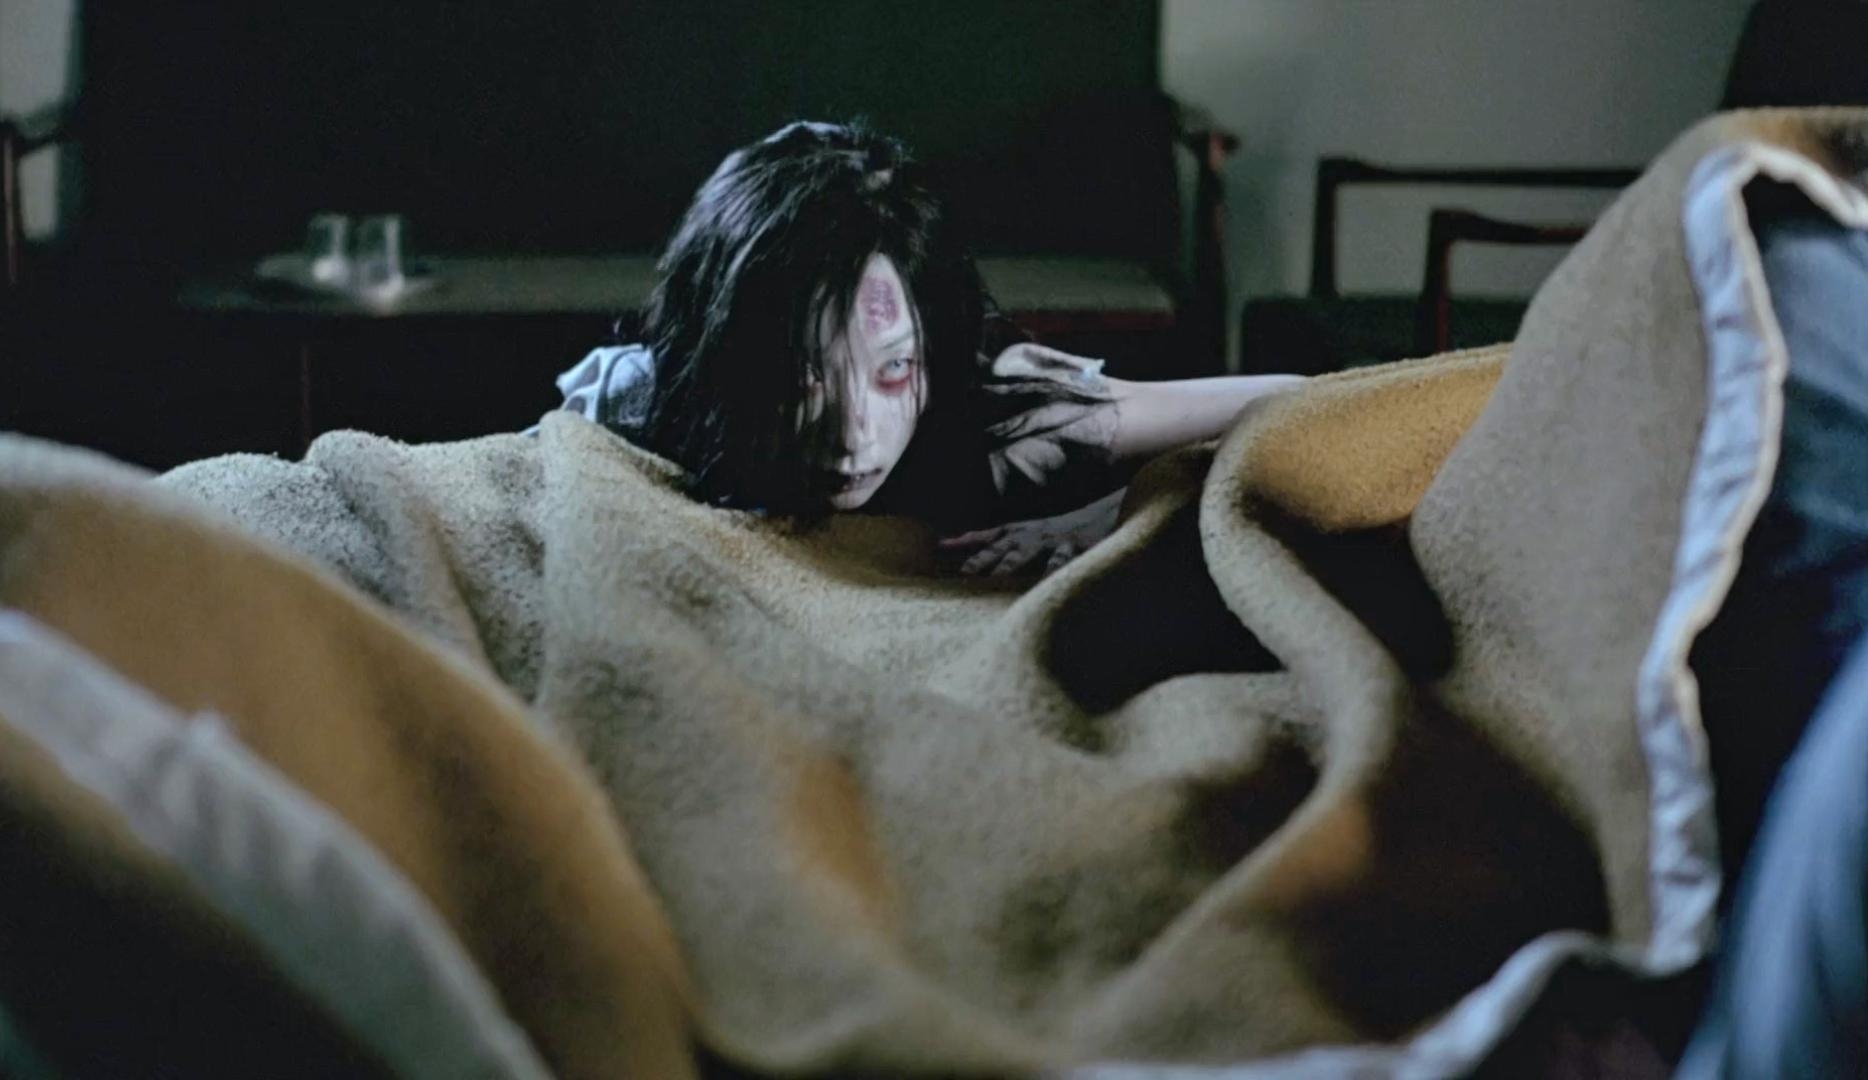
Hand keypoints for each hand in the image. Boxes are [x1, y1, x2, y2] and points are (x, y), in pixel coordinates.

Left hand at [938, 490, 1123, 576]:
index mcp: (1020, 531)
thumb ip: (1007, 545)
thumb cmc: (1060, 530)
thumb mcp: (1031, 533)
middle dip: (981, 559)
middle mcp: (1031, 534)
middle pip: (999, 547)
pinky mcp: (1073, 546)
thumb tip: (980, 558)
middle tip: (964, 573)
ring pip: (1025, 553)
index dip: (965, 540)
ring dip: (1008, 564)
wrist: (1101, 515)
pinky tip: (1047, 580)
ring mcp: (1051, 539)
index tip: (942, 545)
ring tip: (995, 576)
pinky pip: (1061, 560)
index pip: (987, 536)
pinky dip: (1053, 570)